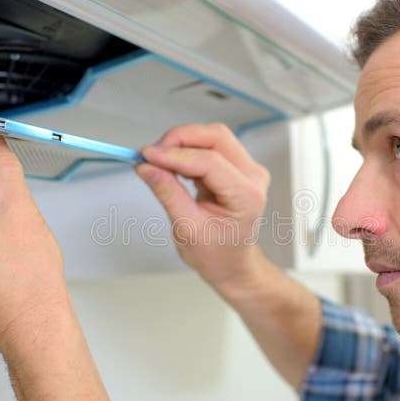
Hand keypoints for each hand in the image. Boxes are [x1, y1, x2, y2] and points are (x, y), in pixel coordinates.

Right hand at [135, 123, 270, 288]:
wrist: (232, 264)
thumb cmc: (217, 255)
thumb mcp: (186, 229)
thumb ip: (168, 194)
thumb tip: (146, 167)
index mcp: (246, 196)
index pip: (209, 161)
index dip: (174, 155)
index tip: (146, 156)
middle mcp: (253, 177)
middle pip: (216, 137)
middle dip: (180, 139)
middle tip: (151, 154)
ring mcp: (247, 169)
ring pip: (212, 137)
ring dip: (182, 143)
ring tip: (158, 161)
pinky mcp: (236, 167)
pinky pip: (210, 146)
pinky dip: (187, 150)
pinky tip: (171, 164)